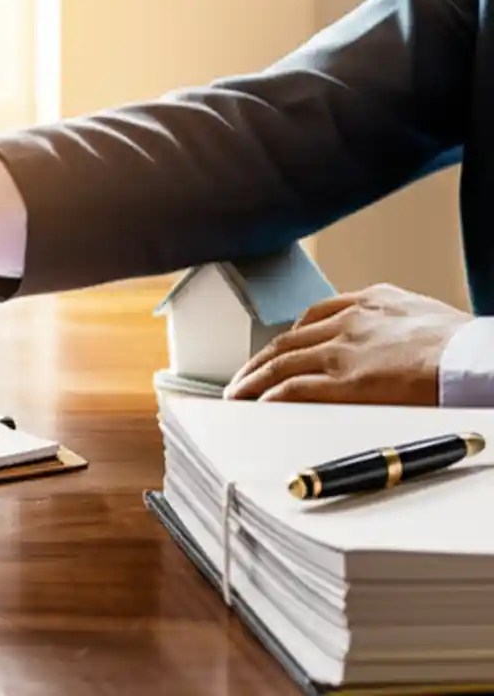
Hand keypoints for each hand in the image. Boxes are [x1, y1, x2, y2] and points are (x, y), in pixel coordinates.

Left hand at [224, 284, 472, 404]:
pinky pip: (292, 389)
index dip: (289, 336)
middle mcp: (349, 322)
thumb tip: (392, 348)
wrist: (478, 361)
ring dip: (252, 381)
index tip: (277, 350)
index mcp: (372, 301)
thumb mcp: (425, 317)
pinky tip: (258, 407)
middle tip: (242, 377)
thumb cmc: (467, 347)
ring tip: (237, 396)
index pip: (314, 314)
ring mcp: (343, 352)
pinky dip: (268, 398)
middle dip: (259, 361)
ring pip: (280, 364)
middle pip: (288, 341)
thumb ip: (396, 326)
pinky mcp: (344, 383)